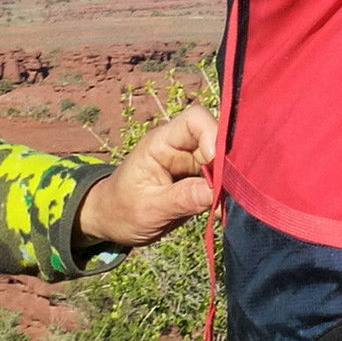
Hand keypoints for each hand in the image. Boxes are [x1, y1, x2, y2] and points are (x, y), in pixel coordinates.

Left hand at [76, 105, 218, 249]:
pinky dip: (226, 194)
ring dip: (229, 183)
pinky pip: (220, 180)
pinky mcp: (198, 180)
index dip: (212, 135)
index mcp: (161, 143)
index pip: (194, 120)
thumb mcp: (148, 209)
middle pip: (216, 140)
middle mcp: (180, 147)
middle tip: (230, 195)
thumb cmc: (121, 210)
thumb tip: (218, 193)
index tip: (218, 167)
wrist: (111, 221)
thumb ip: (183, 199)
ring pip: (223, 162)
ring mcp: (191, 163)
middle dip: (227, 165)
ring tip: (227, 206)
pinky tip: (224, 210)